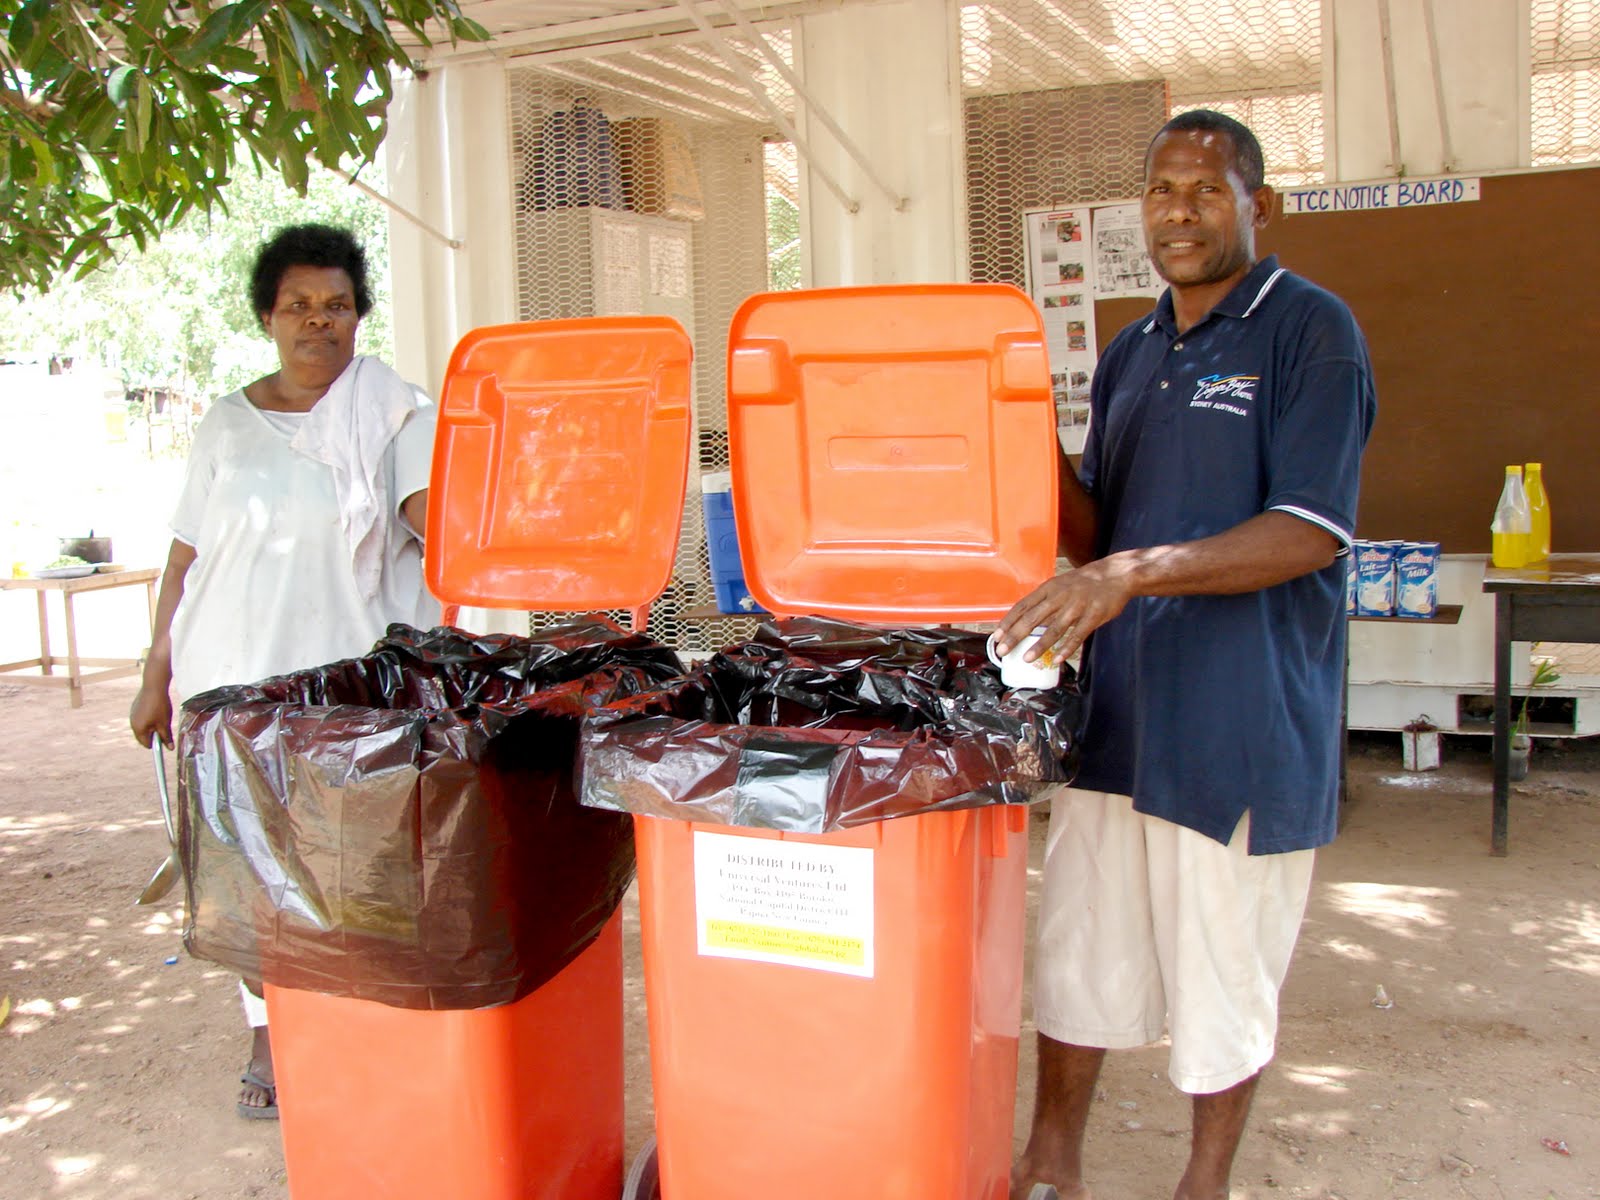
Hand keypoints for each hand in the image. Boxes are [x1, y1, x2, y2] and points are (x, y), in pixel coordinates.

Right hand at [130, 683, 173, 748]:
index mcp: (138, 729)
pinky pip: (142, 718)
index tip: (164, 743)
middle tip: (164, 728)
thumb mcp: (165, 723)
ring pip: (143, 726)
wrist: (153, 686)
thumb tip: (169, 748)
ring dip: (152, 726)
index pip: (146, 744)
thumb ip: (166, 737)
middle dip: (154, 735)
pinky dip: (149, 718)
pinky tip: (156, 710)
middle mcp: (132, 723)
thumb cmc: (159, 705)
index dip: (156, 745)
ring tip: (161, 717)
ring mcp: (132, 715)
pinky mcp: (134, 708)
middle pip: (143, 736)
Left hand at [993, 558, 1133, 663]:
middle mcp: (1060, 596)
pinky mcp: (1093, 615)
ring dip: (1039, 645)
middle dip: (1015, 636)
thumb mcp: (1060, 585)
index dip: (1009, 621)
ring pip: (1054, 629)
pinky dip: (1066, 648)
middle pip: (1033, 618)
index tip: (997, 636)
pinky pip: (1077, 635)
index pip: (1023, 606)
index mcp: (1049, 589)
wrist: (1116, 575)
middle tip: (1003, 650)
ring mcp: (1077, 606)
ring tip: (1027, 659)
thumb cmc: (1084, 583)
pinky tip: (1057, 659)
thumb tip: (1025, 621)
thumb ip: (1045, 601)